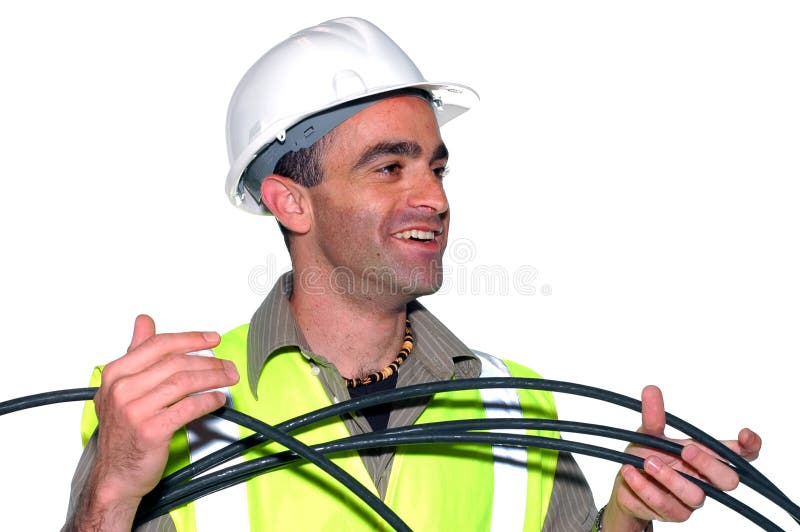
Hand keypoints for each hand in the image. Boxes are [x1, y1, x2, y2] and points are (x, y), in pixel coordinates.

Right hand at [72, 315, 239, 530]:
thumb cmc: (123, 431)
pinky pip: (189, 407)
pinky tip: (219, 399)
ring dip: (213, 378)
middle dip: (209, 361)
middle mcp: (122, 389)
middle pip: (176, 363)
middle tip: (228, 365)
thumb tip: (144, 321)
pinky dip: (209, 400)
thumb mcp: (121, 387)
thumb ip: (136, 352)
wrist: (115, 475)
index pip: (159, 345)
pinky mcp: (151, 430)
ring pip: (185, 382)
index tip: (213, 339)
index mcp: (114, 373)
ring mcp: (135, 410)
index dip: (191, 339)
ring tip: (229, 379)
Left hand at [602, 385, 761, 530]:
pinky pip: (665, 505)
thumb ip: (653, 416)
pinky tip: (630, 472)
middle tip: (685, 450)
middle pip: (728, 480)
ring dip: (671, 478)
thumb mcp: (649, 433)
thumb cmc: (646, 455)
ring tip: (647, 462)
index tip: (743, 434)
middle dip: (709, 464)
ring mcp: (691, 499)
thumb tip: (650, 389)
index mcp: (705, 456)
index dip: (749, 447)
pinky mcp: (673, 513)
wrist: (624, 483)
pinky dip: (646, 488)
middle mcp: (704, 479)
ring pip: (696, 496)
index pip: (739, 456)